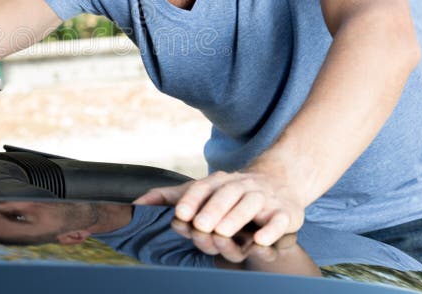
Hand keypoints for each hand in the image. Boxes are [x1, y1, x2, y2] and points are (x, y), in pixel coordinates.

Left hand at [133, 170, 304, 247]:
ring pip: (251, 204)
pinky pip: (279, 220)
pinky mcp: (286, 212)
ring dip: (236, 218)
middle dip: (213, 210)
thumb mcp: (201, 192)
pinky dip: (270, 230)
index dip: (192, 199)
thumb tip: (135, 204)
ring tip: (222, 232)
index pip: (203, 187)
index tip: (181, 214)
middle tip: (201, 226)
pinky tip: (259, 240)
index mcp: (220, 181)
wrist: (278, 183)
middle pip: (227, 194)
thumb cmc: (230, 194)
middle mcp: (242, 186)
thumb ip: (170, 197)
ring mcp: (264, 198)